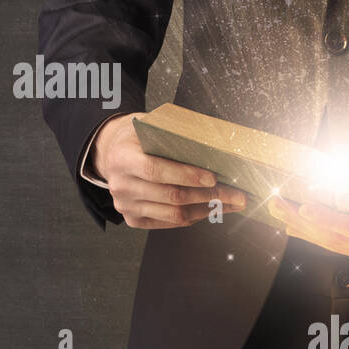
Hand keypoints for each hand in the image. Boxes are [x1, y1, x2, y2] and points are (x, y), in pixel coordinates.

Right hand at [92, 114, 248, 228]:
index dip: (186, 176)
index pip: (156, 171)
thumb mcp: (149, 125)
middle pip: (171, 196)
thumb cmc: (137, 136)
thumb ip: (173, 135)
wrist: (111, 152)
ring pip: (174, 214)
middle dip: (209, 195)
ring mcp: (125, 205)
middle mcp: (120, 185)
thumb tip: (215, 144)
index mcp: (122, 158)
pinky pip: (170, 222)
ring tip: (231, 203)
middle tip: (237, 193)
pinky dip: (194, 216)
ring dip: (207, 209)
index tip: (213, 178)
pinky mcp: (133, 219)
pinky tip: (211, 208)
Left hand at [266, 159, 348, 267]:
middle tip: (276, 203)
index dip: (332, 221)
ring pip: (336, 243)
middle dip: (304, 223)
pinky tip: (298, 223)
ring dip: (305, 228)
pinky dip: (318, 231)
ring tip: (278, 210)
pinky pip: (342, 242)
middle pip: (339, 239)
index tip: (305, 208)